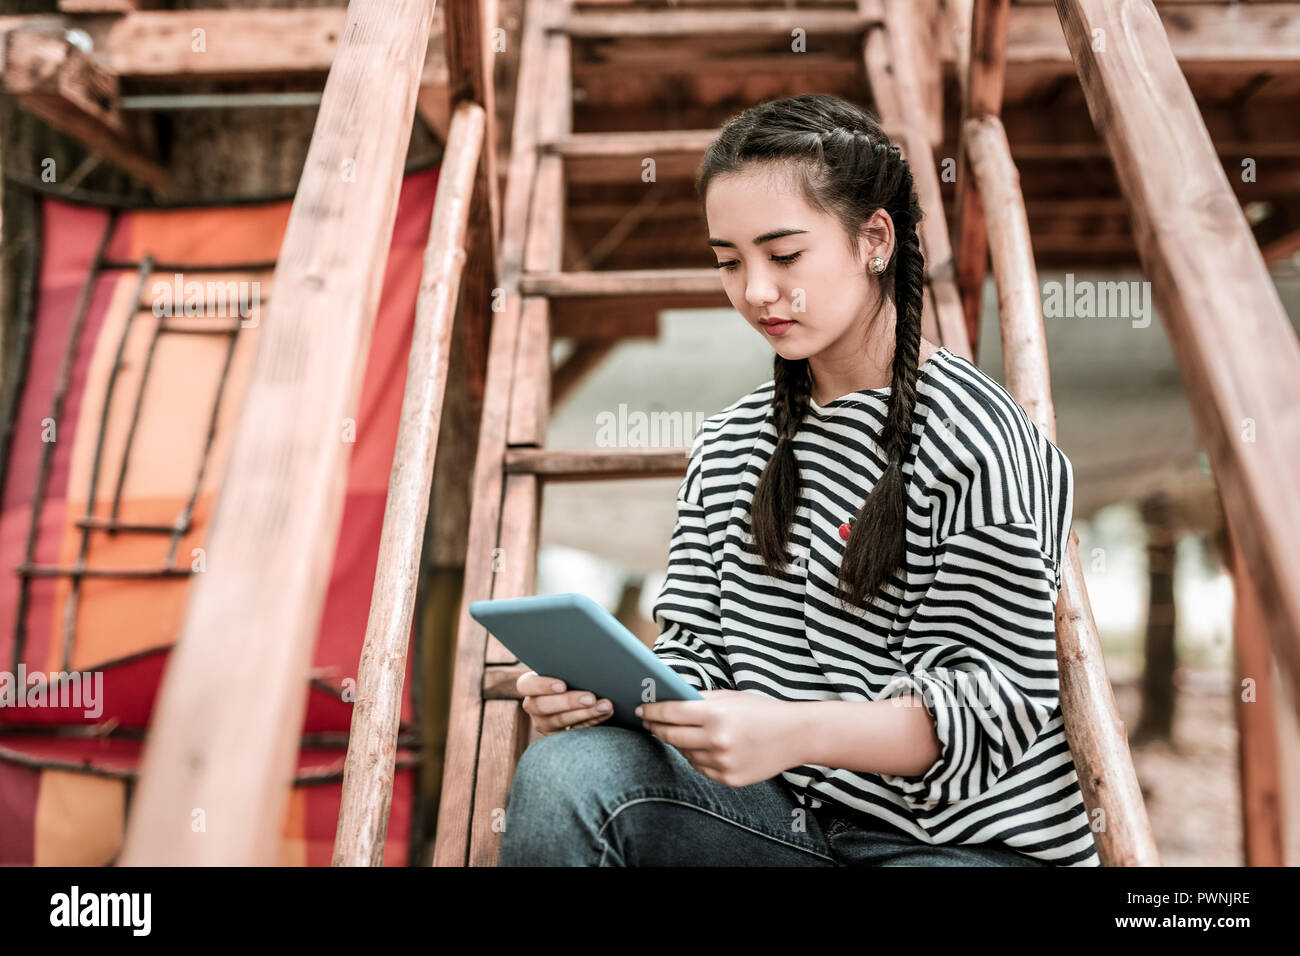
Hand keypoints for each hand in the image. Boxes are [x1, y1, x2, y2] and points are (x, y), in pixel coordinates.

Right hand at [517, 670, 613, 735]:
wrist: (571, 692)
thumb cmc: (566, 672)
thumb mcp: (561, 667)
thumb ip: (567, 664)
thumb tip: (589, 654)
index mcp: (529, 686)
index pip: (527, 685)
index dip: (543, 686)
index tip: (562, 685)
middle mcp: (532, 706)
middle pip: (543, 706)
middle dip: (569, 702)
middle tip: (590, 698)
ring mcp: (544, 723)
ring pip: (561, 721)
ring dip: (585, 714)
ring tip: (605, 706)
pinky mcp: (558, 736)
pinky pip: (574, 732)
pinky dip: (593, 722)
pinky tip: (605, 713)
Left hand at [637, 689, 800, 786]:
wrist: (796, 735)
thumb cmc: (762, 711)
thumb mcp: (731, 698)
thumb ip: (700, 701)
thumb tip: (670, 702)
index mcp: (716, 715)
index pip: (671, 713)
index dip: (652, 711)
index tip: (641, 709)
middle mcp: (717, 740)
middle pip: (672, 736)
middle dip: (657, 728)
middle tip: (648, 722)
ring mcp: (722, 762)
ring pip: (685, 754)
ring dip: (678, 743)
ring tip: (676, 733)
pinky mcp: (728, 779)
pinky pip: (700, 768)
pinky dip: (696, 757)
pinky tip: (698, 748)